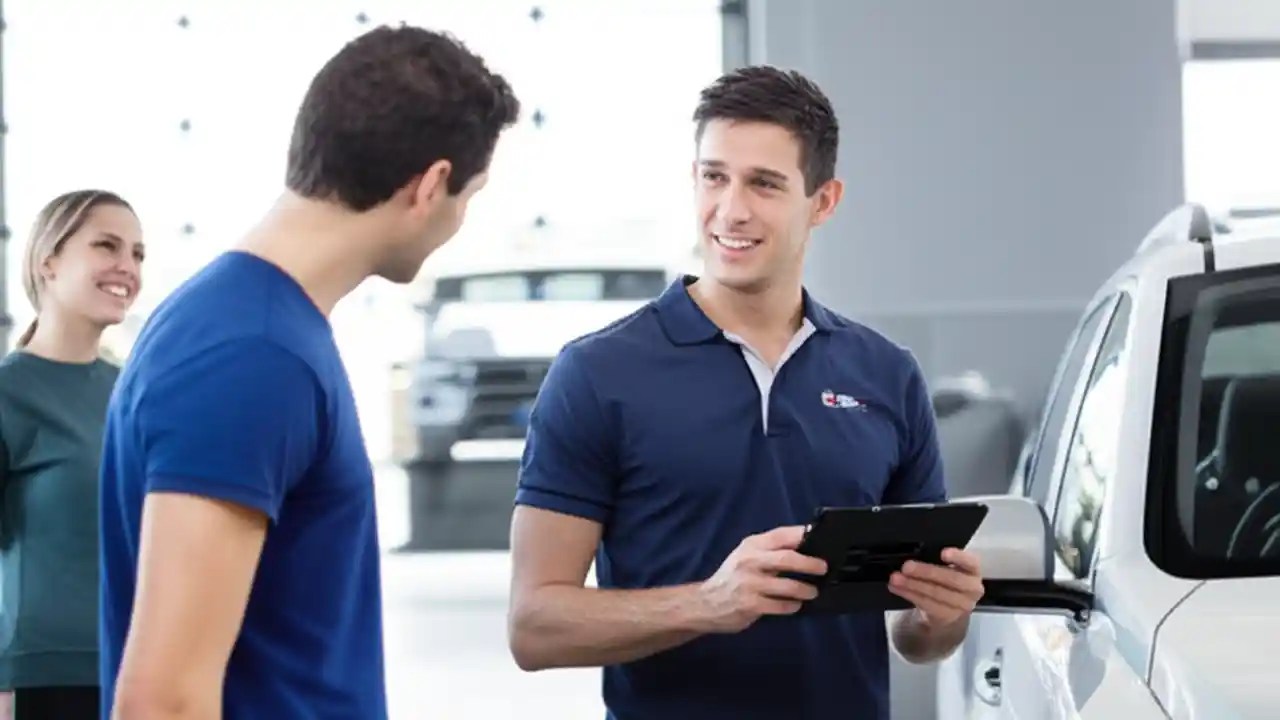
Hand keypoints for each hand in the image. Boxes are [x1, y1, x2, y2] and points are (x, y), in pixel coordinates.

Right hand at [696, 526, 828, 633]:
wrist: (705, 603)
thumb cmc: (732, 578)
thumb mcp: (746, 556)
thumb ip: (769, 551)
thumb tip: (805, 548)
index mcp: (751, 545)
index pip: (780, 535)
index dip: (802, 535)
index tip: (821, 538)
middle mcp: (750, 561)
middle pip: (787, 558)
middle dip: (809, 563)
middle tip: (823, 568)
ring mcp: (750, 584)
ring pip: (787, 585)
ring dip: (805, 589)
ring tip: (813, 592)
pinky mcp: (750, 605)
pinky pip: (780, 606)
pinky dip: (792, 606)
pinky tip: (795, 605)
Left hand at [888, 547, 983, 628]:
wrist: (949, 608)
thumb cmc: (945, 579)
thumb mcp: (946, 567)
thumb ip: (936, 560)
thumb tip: (913, 554)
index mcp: (973, 570)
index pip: (970, 562)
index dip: (958, 557)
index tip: (943, 553)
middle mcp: (973, 588)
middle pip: (951, 579)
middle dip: (926, 572)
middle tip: (906, 567)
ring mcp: (963, 605)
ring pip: (936, 593)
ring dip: (913, 585)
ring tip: (895, 579)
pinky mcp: (948, 616)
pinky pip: (927, 605)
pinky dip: (910, 595)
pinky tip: (897, 589)